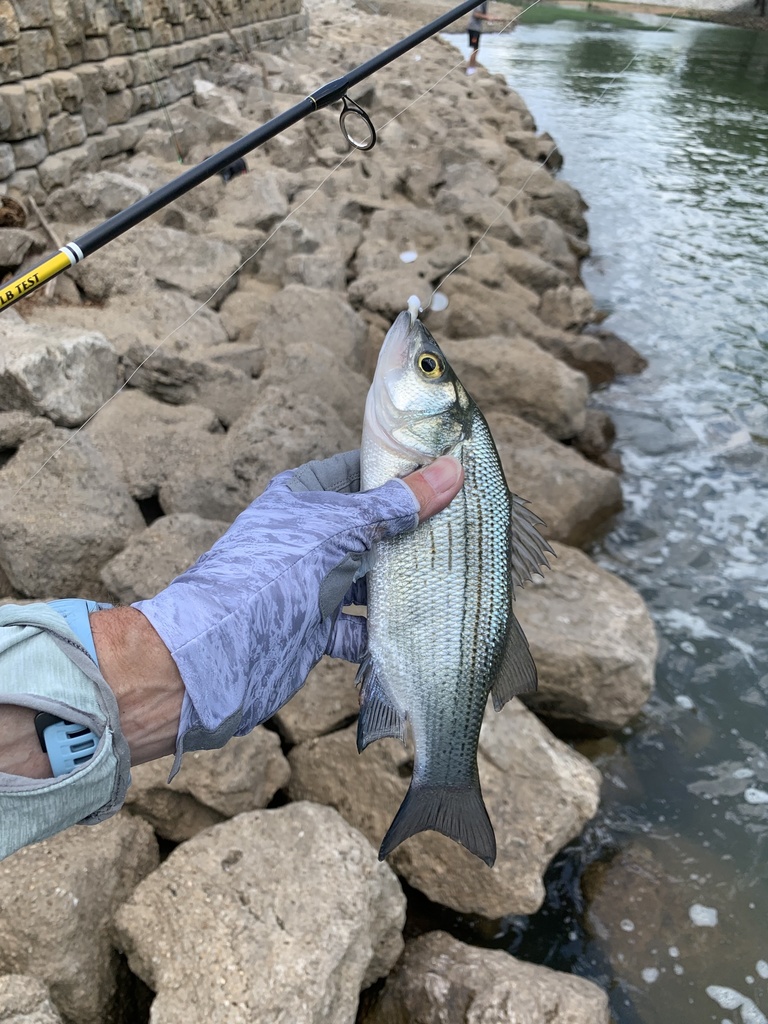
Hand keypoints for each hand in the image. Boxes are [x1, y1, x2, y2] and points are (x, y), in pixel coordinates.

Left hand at [133, 451, 462, 765]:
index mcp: (305, 497)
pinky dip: (384, 632)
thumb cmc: (272, 572)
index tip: (450, 474)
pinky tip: (419, 629)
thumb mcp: (340, 528)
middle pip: (371, 529)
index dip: (401, 473)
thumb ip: (398, 506)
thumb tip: (453, 473)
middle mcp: (308, 537)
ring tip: (453, 579)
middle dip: (412, 534)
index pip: (360, 473)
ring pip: (369, 580)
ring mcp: (311, 585)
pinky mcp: (316, 629)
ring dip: (402, 585)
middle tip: (466, 530)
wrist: (220, 654)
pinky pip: (360, 627)